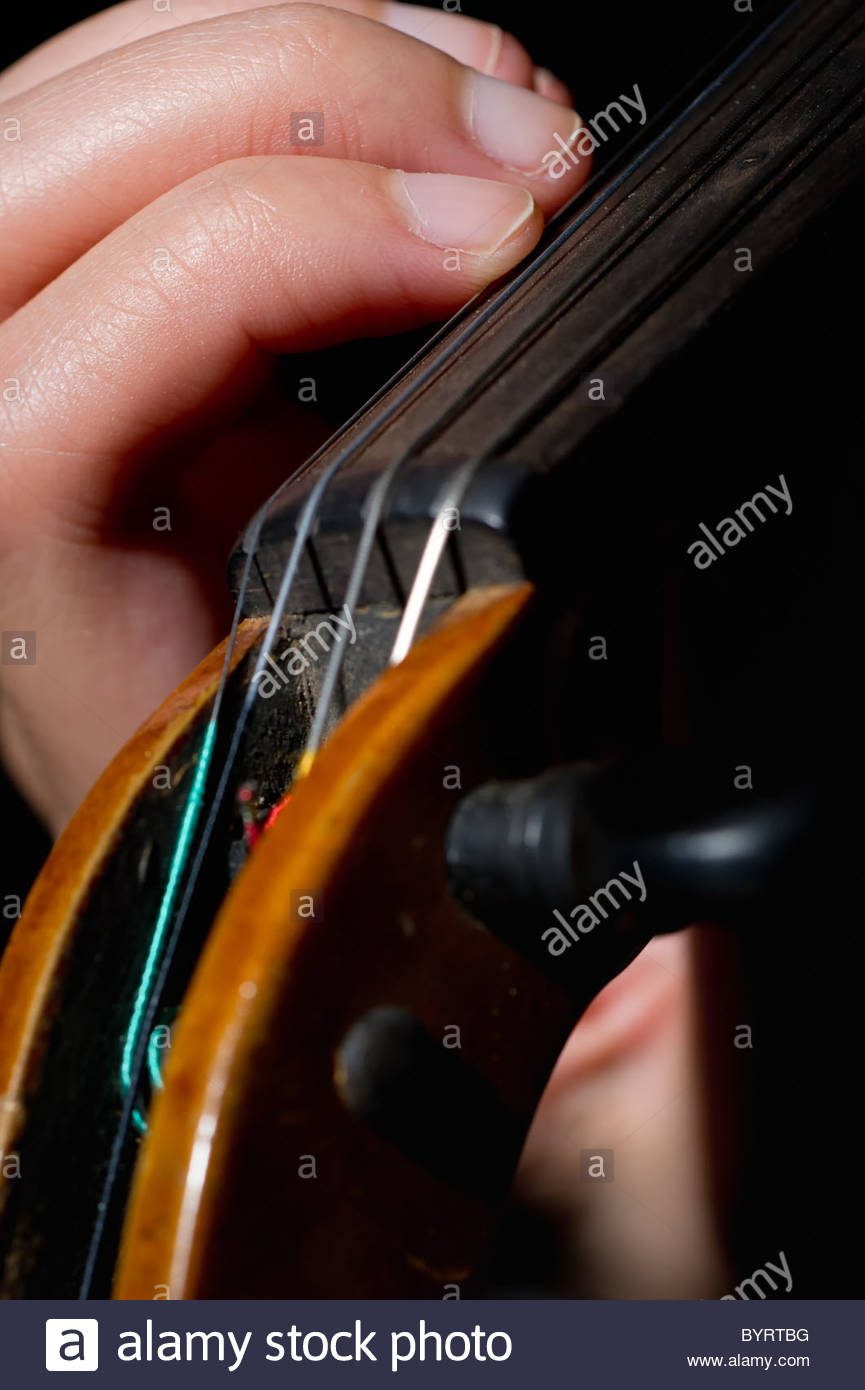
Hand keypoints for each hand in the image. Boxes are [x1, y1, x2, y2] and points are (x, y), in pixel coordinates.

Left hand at [0, 0, 584, 832]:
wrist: (199, 789)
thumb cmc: (252, 786)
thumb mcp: (343, 714)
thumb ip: (427, 607)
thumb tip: (547, 436)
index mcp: (11, 561)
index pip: (103, 331)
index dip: (314, 246)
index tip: (506, 243)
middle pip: (52, 157)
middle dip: (313, 94)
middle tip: (511, 141)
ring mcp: (4, 347)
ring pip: (76, 100)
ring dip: (294, 56)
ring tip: (473, 101)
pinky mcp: (69, 299)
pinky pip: (120, 119)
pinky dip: (260, 75)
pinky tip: (387, 113)